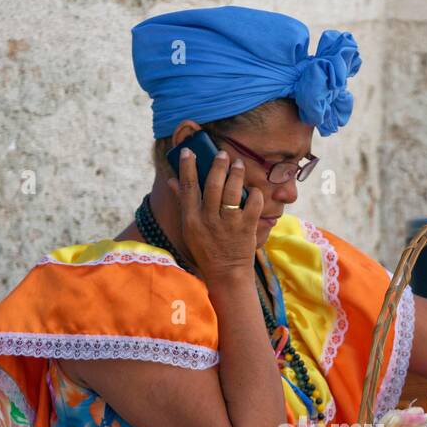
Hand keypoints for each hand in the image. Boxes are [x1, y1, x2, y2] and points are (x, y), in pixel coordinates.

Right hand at [166, 145, 264, 282]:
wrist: (226, 275)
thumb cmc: (206, 250)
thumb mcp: (189, 229)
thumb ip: (182, 202)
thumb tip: (171, 180)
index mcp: (192, 220)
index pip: (188, 187)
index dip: (188, 167)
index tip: (189, 151)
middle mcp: (209, 220)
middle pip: (212, 185)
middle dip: (218, 165)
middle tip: (223, 154)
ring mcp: (228, 224)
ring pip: (232, 191)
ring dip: (236, 174)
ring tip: (238, 164)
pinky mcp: (246, 228)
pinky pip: (253, 204)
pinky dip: (255, 194)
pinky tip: (253, 189)